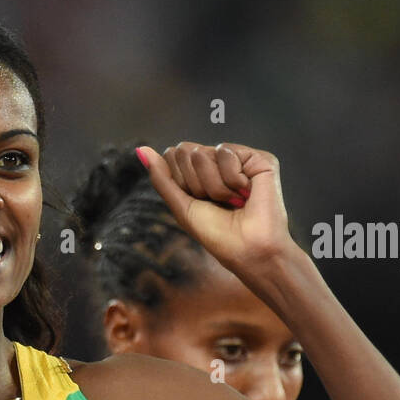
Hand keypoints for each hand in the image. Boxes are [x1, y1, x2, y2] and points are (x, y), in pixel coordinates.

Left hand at [140, 142, 292, 271]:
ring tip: (233, 201)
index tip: (198, 202)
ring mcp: (239, 159)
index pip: (173, 156)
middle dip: (195, 184)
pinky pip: (226, 152)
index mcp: (200, 173)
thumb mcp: (181, 206)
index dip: (180, 182)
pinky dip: (231, 179)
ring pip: (203, 153)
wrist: (248, 250)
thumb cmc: (216, 234)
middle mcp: (219, 162)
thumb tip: (140, 150)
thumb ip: (162, 178)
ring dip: (214, 186)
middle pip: (185, 151)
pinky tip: (247, 192)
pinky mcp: (259, 158)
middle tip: (218, 203)